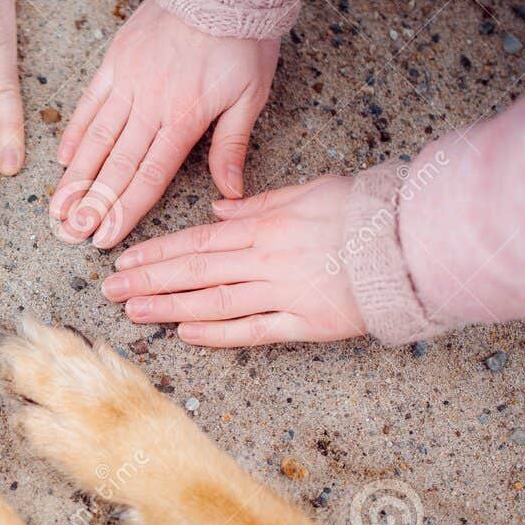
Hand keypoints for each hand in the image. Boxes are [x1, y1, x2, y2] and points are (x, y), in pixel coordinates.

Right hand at [51, 0, 278, 248]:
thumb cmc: (243, 38)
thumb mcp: (251, 95)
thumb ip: (232, 146)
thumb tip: (230, 193)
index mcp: (183, 119)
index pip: (148, 176)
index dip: (124, 210)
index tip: (104, 237)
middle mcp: (149, 105)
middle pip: (114, 164)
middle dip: (90, 203)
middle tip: (68, 232)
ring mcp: (128, 82)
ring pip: (95, 138)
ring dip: (75, 176)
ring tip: (57, 206)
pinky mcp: (116, 60)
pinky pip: (90, 102)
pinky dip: (75, 131)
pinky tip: (64, 158)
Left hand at [101, 176, 364, 346]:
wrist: (416, 242)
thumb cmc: (367, 211)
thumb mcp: (311, 190)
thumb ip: (262, 203)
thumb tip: (220, 206)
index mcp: (266, 225)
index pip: (198, 240)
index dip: (157, 251)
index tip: (125, 260)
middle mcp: (267, 258)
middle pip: (194, 269)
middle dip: (148, 279)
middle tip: (109, 290)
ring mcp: (285, 292)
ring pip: (214, 300)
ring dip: (169, 306)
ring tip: (133, 311)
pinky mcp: (308, 323)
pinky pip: (254, 330)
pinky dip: (218, 334)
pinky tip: (185, 334)